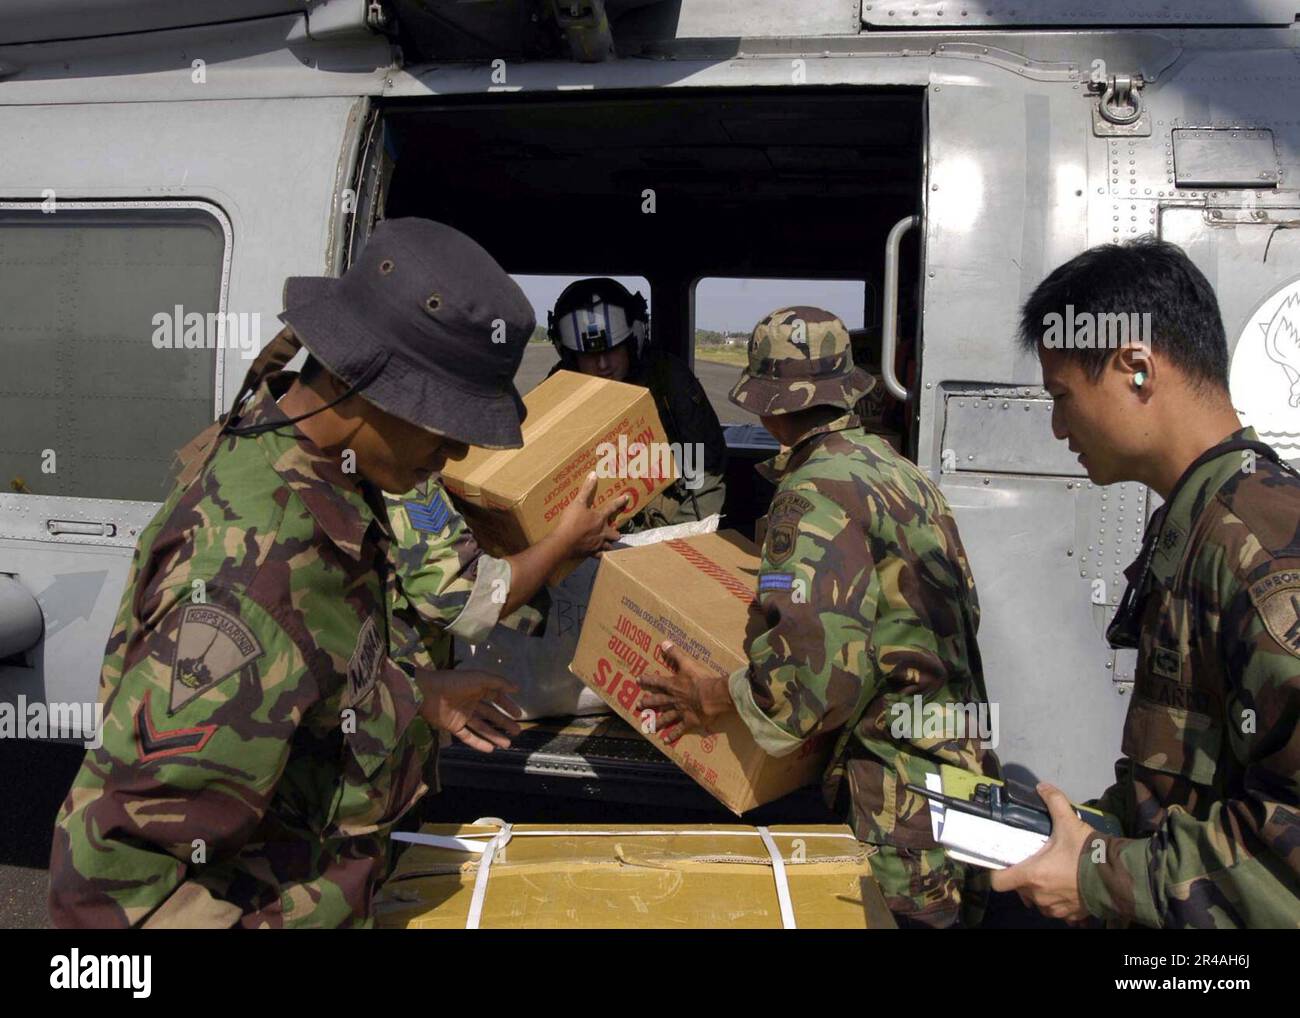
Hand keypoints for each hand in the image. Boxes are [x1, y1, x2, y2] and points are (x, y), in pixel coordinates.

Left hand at [414, 669, 521, 752]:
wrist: (427, 692)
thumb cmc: (454, 682)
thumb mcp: (479, 678)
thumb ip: (498, 682)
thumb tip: (516, 688)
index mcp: (477, 689)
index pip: (496, 698)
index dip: (507, 706)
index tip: (518, 715)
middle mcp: (471, 702)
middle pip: (490, 714)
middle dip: (504, 723)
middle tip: (517, 731)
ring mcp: (462, 715)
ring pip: (481, 727)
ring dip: (494, 735)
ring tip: (508, 744)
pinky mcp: (453, 726)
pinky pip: (467, 736)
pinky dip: (478, 743)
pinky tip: (490, 749)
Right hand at [553, 472, 628, 558]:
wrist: (563, 542)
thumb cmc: (571, 522)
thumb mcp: (578, 503)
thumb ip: (586, 489)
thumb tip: (593, 474)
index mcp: (599, 518)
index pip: (612, 507)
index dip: (620, 502)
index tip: (627, 498)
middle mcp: (602, 532)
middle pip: (615, 534)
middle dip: (616, 533)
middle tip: (615, 532)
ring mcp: (597, 544)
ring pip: (609, 546)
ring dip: (610, 544)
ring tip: (608, 543)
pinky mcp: (591, 553)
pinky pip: (599, 555)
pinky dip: (600, 554)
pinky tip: (599, 554)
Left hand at [636, 640, 733, 743]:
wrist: (711, 696)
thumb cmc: (700, 679)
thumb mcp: (687, 663)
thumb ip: (676, 653)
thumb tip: (663, 642)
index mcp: (673, 685)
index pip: (657, 681)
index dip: (647, 680)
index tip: (638, 679)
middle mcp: (673, 699)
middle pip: (658, 700)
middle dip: (648, 702)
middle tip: (639, 704)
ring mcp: (680, 712)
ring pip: (666, 716)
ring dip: (657, 721)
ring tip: (649, 725)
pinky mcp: (689, 721)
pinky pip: (679, 729)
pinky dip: (672, 735)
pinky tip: (665, 740)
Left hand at [988, 782, 1093, 921]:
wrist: (1117, 878)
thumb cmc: (1087, 853)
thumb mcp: (1069, 822)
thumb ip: (1054, 801)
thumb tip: (1042, 787)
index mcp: (1032, 876)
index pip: (998, 882)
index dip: (998, 871)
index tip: (1004, 861)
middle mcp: (1039, 896)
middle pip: (1019, 888)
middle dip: (1023, 875)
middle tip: (1033, 860)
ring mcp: (1054, 908)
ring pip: (1036, 900)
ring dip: (1039, 889)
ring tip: (1049, 873)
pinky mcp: (1070, 915)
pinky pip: (1054, 909)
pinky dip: (1056, 899)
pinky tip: (1064, 885)